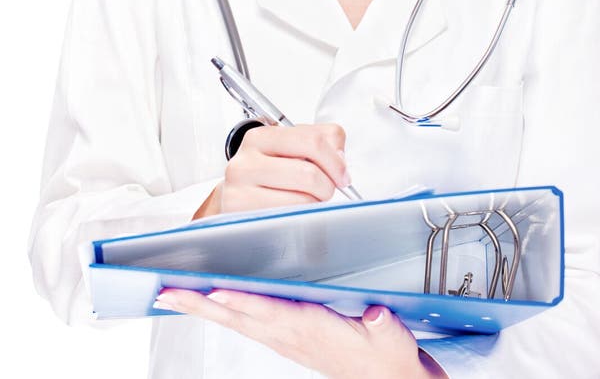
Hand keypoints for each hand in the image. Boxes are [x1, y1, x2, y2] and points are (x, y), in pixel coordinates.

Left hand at [152, 287, 446, 378]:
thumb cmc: (387, 358)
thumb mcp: (392, 340)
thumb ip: (383, 327)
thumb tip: (376, 315)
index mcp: (314, 331)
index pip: (272, 314)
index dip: (244, 303)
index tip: (216, 293)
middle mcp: (292, 336)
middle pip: (239, 317)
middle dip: (202, 304)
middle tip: (166, 292)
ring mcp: (285, 340)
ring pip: (235, 321)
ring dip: (202, 308)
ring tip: (170, 294)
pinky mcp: (285, 339)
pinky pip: (244, 323)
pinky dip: (220, 312)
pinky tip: (204, 303)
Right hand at [199, 122, 351, 216]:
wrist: (235, 200)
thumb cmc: (267, 174)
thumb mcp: (291, 148)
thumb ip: (322, 138)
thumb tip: (339, 155)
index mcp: (261, 137)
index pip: (312, 141)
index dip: (336, 161)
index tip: (342, 174)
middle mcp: (246, 161)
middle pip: (309, 174)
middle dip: (327, 186)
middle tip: (326, 190)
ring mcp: (240, 190)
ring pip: (303, 200)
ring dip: (315, 204)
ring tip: (307, 200)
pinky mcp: (242, 216)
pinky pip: (289, 219)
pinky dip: (302, 218)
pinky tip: (295, 212)